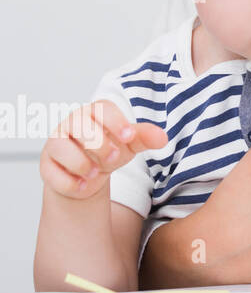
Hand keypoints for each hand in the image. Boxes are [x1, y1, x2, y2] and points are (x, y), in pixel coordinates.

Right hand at [39, 100, 167, 199]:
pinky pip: (52, 172)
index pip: (102, 108)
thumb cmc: (110, 151)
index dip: (116, 121)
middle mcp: (72, 123)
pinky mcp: (46, 164)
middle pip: (81, 126)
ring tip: (95, 173)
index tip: (128, 137)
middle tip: (113, 159)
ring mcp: (56, 143)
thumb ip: (145, 137)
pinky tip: (82, 185)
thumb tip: (162, 137)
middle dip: (100, 145)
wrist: (89, 175)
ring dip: (81, 163)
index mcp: (95, 112)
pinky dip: (69, 182)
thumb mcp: (130, 144)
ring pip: (61, 146)